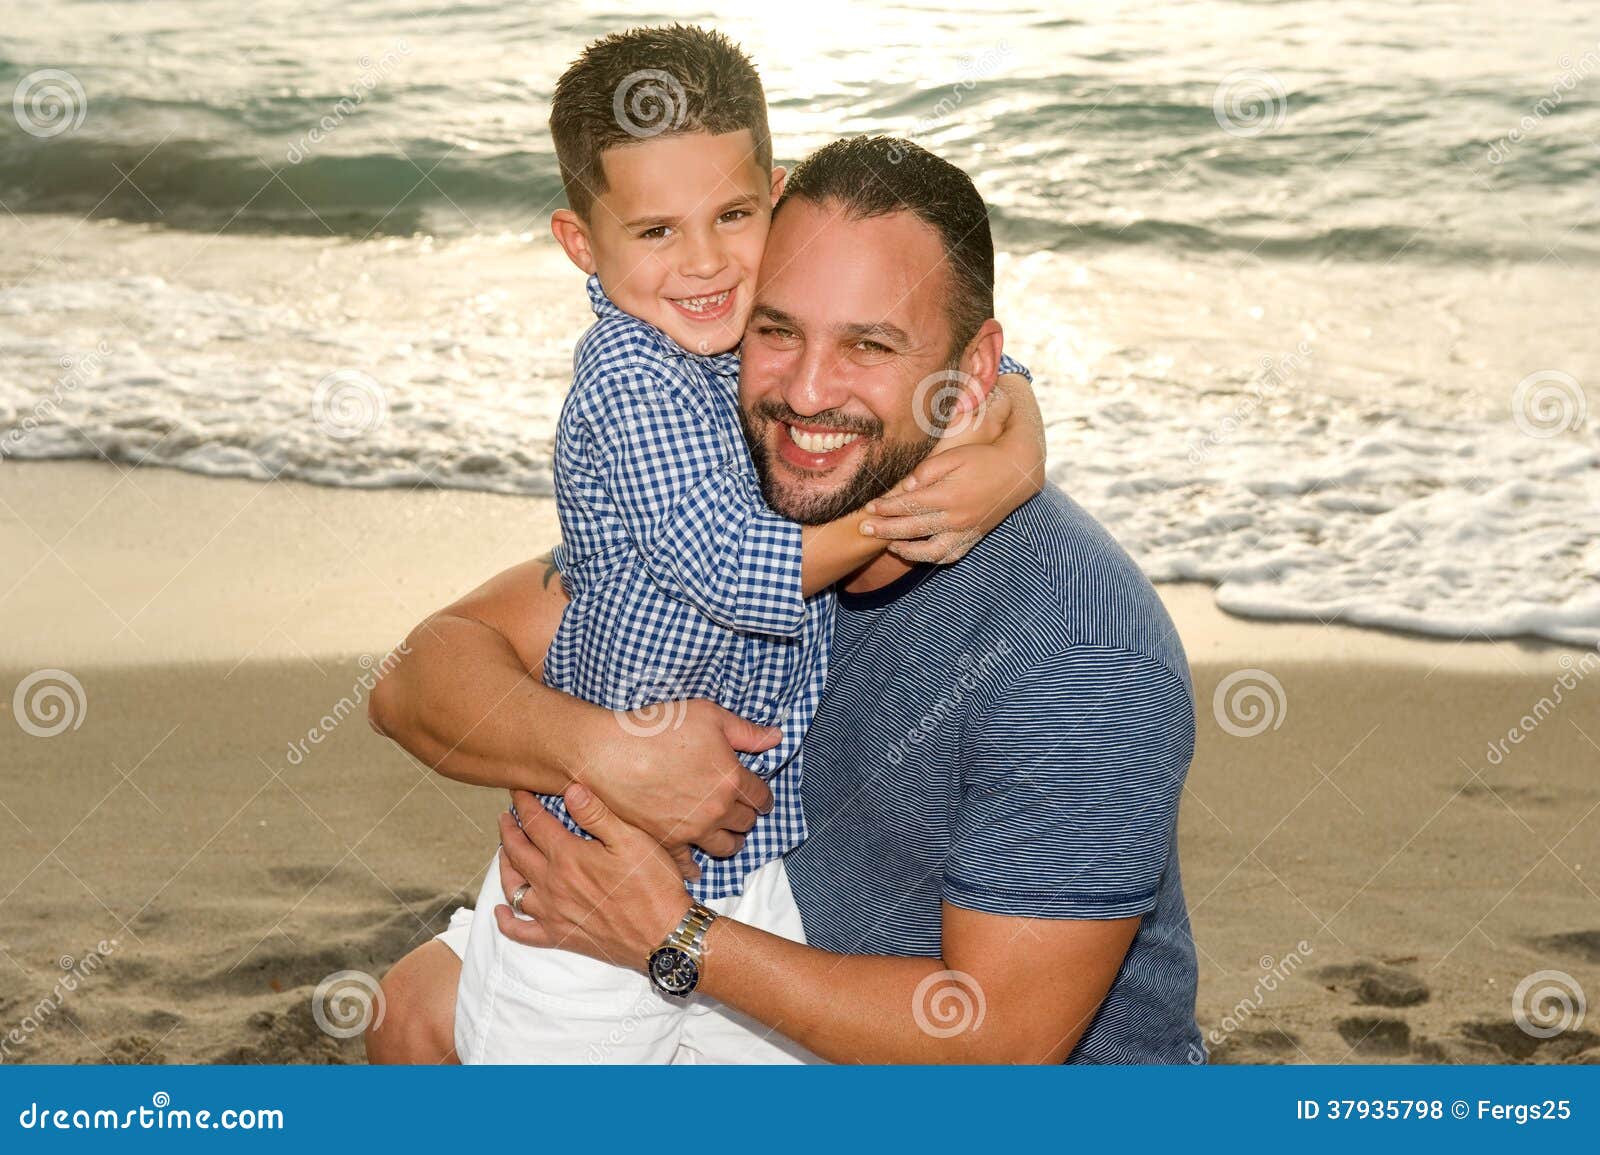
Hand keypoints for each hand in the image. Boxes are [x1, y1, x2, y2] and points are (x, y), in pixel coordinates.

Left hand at [493, 786, 691, 969]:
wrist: (664, 935)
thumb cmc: (653, 885)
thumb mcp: (632, 840)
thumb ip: (597, 814)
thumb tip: (571, 790)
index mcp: (568, 856)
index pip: (536, 823)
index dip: (524, 804)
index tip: (518, 791)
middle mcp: (552, 884)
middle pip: (517, 852)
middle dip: (509, 830)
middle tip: (506, 817)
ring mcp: (553, 913)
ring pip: (513, 886)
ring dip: (504, 866)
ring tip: (504, 851)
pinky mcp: (560, 936)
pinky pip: (521, 931)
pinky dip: (505, 921)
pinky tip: (500, 910)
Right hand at [577, 699, 777, 877]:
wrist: (610, 753)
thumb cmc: (659, 729)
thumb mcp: (710, 716)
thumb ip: (747, 731)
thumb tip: (777, 738)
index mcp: (732, 779)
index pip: (760, 795)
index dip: (762, 795)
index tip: (760, 797)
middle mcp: (717, 810)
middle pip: (745, 823)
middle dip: (747, 817)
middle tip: (743, 813)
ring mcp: (692, 830)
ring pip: (725, 847)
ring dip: (731, 842)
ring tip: (728, 836)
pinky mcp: (667, 841)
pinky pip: (688, 864)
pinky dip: (696, 867)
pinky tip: (698, 867)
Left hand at [860, 373, 1041, 562]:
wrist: (1016, 472)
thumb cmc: (982, 458)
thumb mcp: (954, 456)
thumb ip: (927, 472)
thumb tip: (905, 487)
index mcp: (949, 495)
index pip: (909, 506)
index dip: (886, 508)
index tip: (869, 507)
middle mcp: (957, 518)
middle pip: (913, 529)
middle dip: (885, 530)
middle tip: (864, 528)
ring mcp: (966, 531)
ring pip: (931, 551)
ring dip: (906, 550)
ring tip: (889, 544)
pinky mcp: (974, 537)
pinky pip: (950, 555)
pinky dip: (931, 558)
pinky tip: (916, 553)